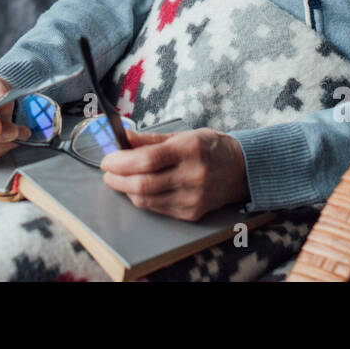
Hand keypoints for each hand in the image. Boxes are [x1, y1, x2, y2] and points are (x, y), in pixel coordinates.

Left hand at [99, 127, 250, 221]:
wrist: (242, 169)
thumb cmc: (210, 148)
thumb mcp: (183, 135)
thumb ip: (150, 139)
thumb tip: (123, 138)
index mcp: (190, 150)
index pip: (147, 160)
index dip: (121, 161)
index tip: (107, 160)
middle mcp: (193, 176)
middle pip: (143, 183)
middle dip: (117, 179)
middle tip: (108, 171)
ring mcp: (193, 198)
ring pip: (147, 200)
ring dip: (126, 190)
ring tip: (120, 179)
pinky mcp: (192, 213)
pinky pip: (157, 209)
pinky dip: (142, 199)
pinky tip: (138, 189)